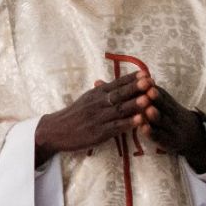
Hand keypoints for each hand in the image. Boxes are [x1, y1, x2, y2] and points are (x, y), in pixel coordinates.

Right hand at [35, 72, 152, 165]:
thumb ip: (101, 91)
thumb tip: (115, 81)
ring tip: (149, 98)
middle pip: (119, 94)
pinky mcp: (98, 133)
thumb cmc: (74, 115)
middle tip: (150, 81)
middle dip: (135, 88)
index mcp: (96, 93)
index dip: (131, 79)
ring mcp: (98, 118)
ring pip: (119, 109)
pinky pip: (116, 127)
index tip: (146, 73)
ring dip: (135, 104)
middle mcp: (97, 103)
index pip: (116, 83)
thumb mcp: (86, 99)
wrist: (55, 131)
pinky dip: (128, 123)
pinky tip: (140, 121)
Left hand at [142, 84, 205, 172]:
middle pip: (165, 106)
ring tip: (148, 110)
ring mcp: (170, 129)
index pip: (164, 95)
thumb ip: (158, 94)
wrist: (193, 137)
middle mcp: (172, 115)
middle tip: (149, 92)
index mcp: (170, 103)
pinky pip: (159, 137)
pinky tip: (143, 128)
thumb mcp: (168, 104)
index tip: (148, 82)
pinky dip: (151, 132)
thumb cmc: (172, 116)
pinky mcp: (166, 141)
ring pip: (162, 121)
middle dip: (157, 99)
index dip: (157, 89)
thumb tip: (142, 77)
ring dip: (154, 116)